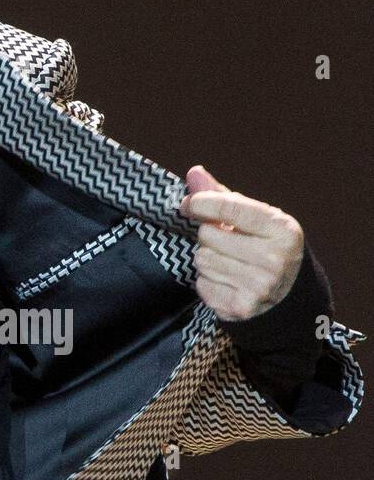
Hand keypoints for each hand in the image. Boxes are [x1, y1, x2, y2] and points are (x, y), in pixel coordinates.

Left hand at [179, 165, 305, 320]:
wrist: (289, 297)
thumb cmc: (267, 247)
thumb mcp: (256, 219)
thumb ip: (223, 197)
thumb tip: (194, 172)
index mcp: (282, 229)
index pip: (228, 207)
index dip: (200, 202)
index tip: (188, 204)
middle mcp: (274, 259)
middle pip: (208, 234)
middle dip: (210, 235)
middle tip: (226, 242)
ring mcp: (258, 287)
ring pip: (201, 259)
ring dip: (207, 258)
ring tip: (229, 261)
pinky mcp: (240, 307)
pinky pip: (201, 283)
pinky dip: (207, 281)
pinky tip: (227, 280)